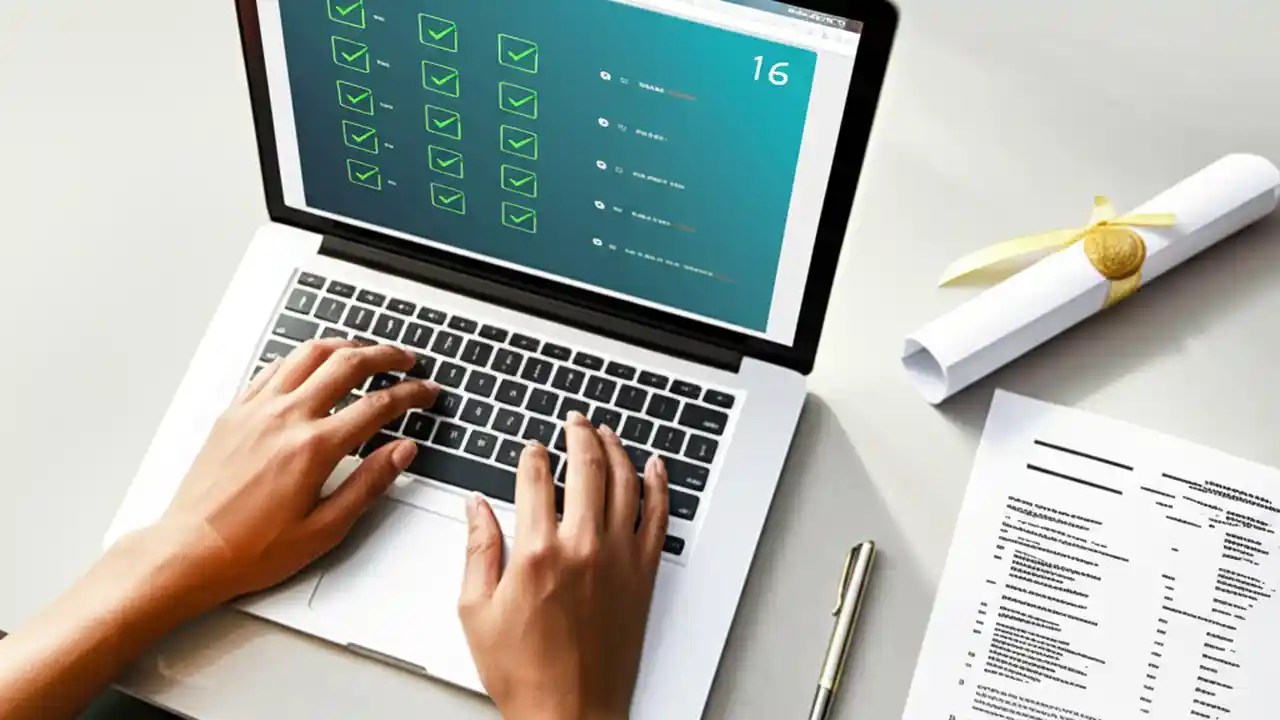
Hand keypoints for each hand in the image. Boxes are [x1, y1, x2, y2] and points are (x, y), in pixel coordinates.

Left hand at [147, 338, 438, 611]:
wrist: (189, 552)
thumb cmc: (251, 549)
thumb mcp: (325, 529)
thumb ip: (369, 484)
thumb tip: (402, 452)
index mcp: (313, 448)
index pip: (377, 405)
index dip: (411, 394)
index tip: (426, 392)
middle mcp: (285, 419)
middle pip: (347, 364)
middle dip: (386, 355)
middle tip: (407, 360)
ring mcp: (256, 410)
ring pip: (309, 354)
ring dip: (345, 345)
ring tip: (366, 350)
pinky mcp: (235, 412)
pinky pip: (274, 367)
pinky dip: (302, 357)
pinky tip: (313, 363)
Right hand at [459, 412, 669, 719]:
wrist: (571, 714)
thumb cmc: (524, 672)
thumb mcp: (476, 612)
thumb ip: (478, 550)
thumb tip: (476, 507)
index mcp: (537, 553)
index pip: (535, 478)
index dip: (531, 454)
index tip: (531, 448)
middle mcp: (583, 547)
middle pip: (587, 467)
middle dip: (579, 435)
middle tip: (574, 422)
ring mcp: (619, 558)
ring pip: (626, 482)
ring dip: (617, 449)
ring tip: (606, 433)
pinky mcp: (643, 575)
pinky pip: (659, 517)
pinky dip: (659, 485)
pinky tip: (654, 467)